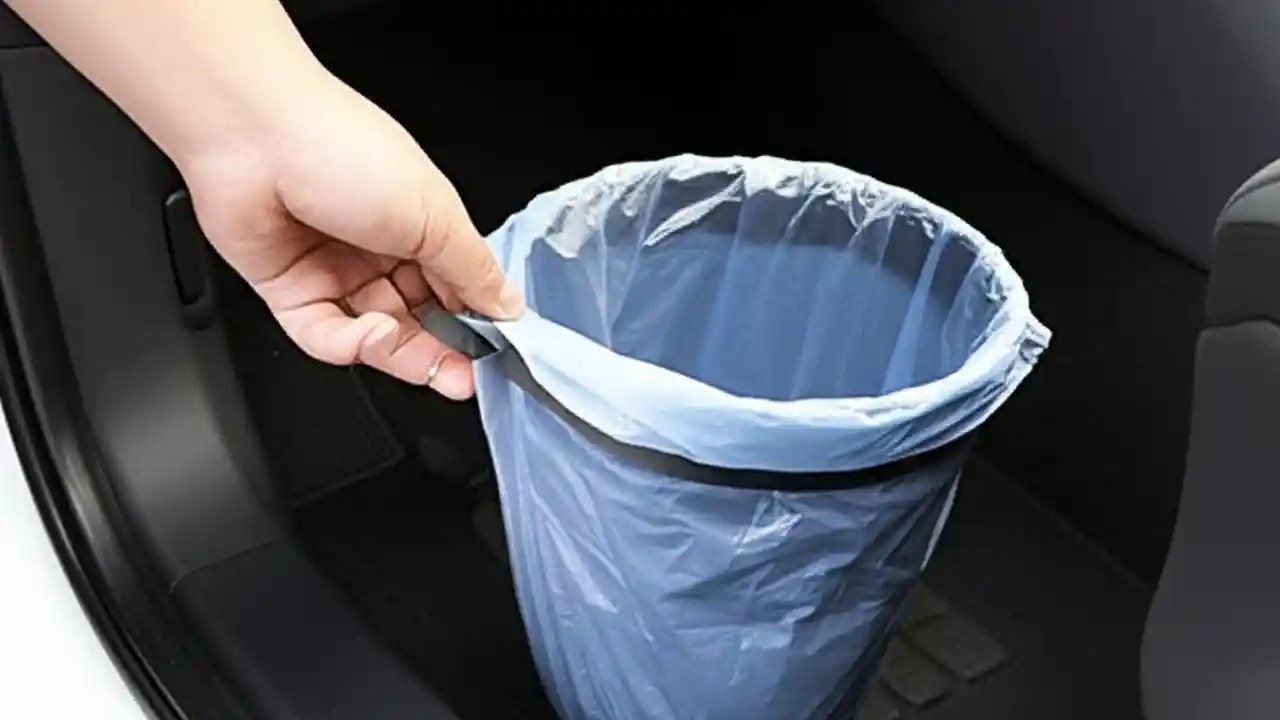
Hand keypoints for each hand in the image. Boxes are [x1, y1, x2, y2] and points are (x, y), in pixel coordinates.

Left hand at [179, 76, 522, 399]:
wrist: (251, 134)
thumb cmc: (343, 148)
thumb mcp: (435, 216)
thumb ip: (475, 271)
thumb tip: (510, 306)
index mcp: (421, 224)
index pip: (458, 289)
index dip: (477, 324)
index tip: (497, 352)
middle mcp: (378, 248)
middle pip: (418, 319)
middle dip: (444, 352)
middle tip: (466, 377)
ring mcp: (334, 271)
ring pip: (375, 336)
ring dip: (403, 353)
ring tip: (429, 364)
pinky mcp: (290, 291)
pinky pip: (325, 337)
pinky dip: (351, 344)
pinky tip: (369, 332)